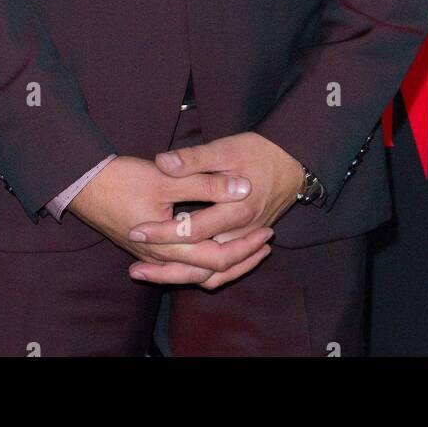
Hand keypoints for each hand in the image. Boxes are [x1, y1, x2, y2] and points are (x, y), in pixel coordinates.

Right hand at [68, 155, 274, 285]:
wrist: (82, 185)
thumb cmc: (121, 179)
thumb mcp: (166, 177)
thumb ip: (205, 183)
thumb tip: (242, 187)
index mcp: (169, 243)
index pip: (217, 258)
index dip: (245, 247)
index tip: (267, 232)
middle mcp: (162, 256)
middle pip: (209, 271)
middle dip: (241, 258)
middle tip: (266, 242)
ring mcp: (152, 255)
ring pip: (195, 271)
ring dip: (223, 262)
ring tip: (248, 249)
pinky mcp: (146, 248)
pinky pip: (181, 263)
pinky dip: (202, 259)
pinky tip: (210, 246)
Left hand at [124, 133, 302, 285]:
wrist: (292, 162)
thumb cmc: (258, 152)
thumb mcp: (225, 149)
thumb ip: (194, 159)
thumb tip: (163, 162)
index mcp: (235, 209)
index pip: (192, 230)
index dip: (162, 232)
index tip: (136, 230)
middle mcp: (241, 232)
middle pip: (202, 263)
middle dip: (166, 269)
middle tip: (135, 269)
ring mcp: (245, 240)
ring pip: (214, 273)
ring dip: (181, 277)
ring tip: (150, 275)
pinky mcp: (245, 242)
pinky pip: (225, 270)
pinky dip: (203, 275)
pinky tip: (182, 270)